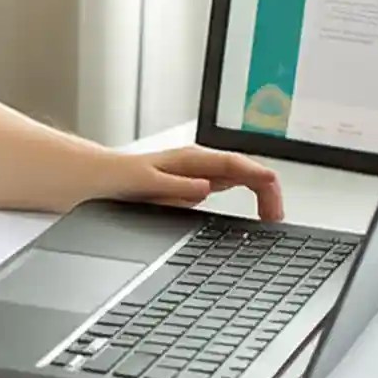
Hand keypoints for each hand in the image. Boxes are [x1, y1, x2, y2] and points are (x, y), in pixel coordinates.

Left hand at [109, 146, 284, 221]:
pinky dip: (249, 194)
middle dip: (267, 190)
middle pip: (245, 170)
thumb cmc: (120, 176)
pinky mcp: (195, 182)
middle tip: (276, 217)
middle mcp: (198, 163)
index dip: (257, 175)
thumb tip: (206, 187)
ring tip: (274, 216)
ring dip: (261, 193)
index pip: (234, 164)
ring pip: (242, 177)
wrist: (101, 176)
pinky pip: (231, 184)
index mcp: (190, 159)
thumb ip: (175, 185)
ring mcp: (198, 172)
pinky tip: (257, 209)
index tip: (273, 189)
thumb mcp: (146, 183)